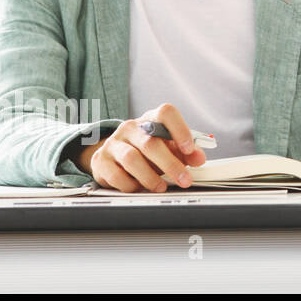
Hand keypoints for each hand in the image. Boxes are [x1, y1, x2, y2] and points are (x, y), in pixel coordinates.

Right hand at [76, 102, 206, 192]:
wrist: (115, 156)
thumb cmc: (147, 150)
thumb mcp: (169, 147)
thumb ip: (186, 152)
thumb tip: (199, 158)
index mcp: (151, 119)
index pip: (166, 113)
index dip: (180, 129)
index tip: (189, 149)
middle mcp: (131, 128)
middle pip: (150, 142)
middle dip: (170, 164)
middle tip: (183, 179)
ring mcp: (114, 143)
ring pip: (132, 159)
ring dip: (150, 177)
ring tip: (161, 187)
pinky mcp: (101, 160)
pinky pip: (116, 175)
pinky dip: (131, 185)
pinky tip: (140, 188)